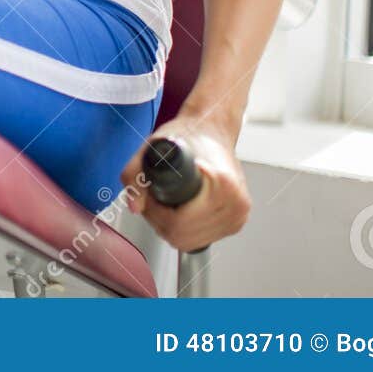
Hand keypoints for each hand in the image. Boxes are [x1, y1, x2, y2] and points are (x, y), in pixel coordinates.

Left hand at [119, 115, 250, 250]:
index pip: (178, 223)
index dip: (155, 213)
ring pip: (193, 241)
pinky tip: (180, 211)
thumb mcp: (151, 148)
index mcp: (222, 184)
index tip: (150, 197)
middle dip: (160, 222)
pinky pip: (203, 238)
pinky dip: (187, 230)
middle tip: (153, 200)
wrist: (212, 130)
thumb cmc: (187, 135)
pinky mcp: (237, 221)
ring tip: (166, 204)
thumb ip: (134, 176)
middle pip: (184, 236)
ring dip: (173, 228)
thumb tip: (135, 206)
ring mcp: (238, 215)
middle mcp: (235, 204)